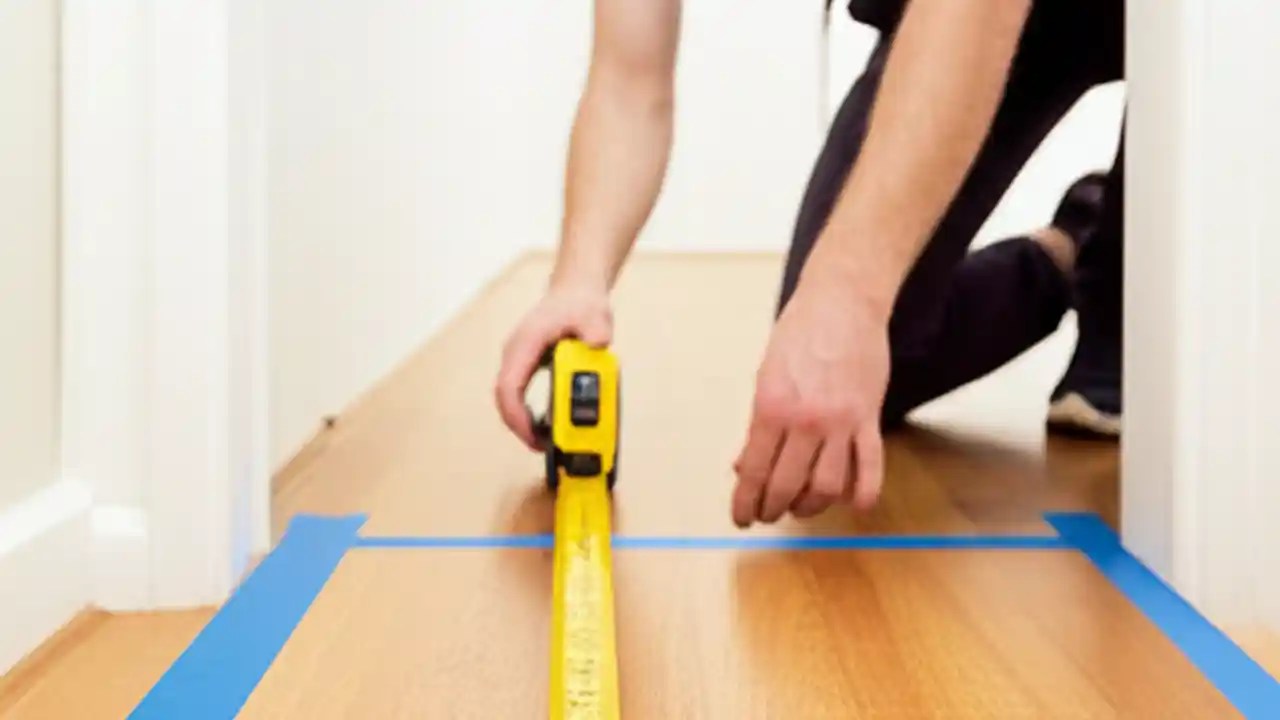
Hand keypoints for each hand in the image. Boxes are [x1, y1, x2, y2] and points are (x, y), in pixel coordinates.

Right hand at [494, 283, 612, 449]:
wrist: (574, 291)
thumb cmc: (580, 303)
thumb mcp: (594, 314)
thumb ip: (596, 329)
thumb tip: (598, 343)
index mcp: (526, 342)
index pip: (509, 385)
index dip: (516, 414)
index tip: (531, 435)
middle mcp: (515, 352)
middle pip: (504, 398)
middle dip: (519, 426)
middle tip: (542, 447)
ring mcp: (517, 359)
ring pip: (508, 398)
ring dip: (522, 422)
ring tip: (545, 442)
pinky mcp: (524, 365)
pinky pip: (517, 395)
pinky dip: (527, 413)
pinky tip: (544, 426)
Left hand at [731, 272, 890, 526]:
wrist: (842, 302)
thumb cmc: (798, 335)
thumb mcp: (765, 377)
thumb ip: (758, 425)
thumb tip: (744, 465)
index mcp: (770, 408)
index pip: (754, 471)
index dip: (745, 502)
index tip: (741, 517)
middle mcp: (805, 421)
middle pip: (788, 485)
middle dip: (773, 508)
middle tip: (768, 514)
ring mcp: (841, 422)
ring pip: (828, 485)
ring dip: (812, 505)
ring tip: (801, 507)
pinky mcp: (869, 417)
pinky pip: (870, 465)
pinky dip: (864, 492)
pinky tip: (854, 505)